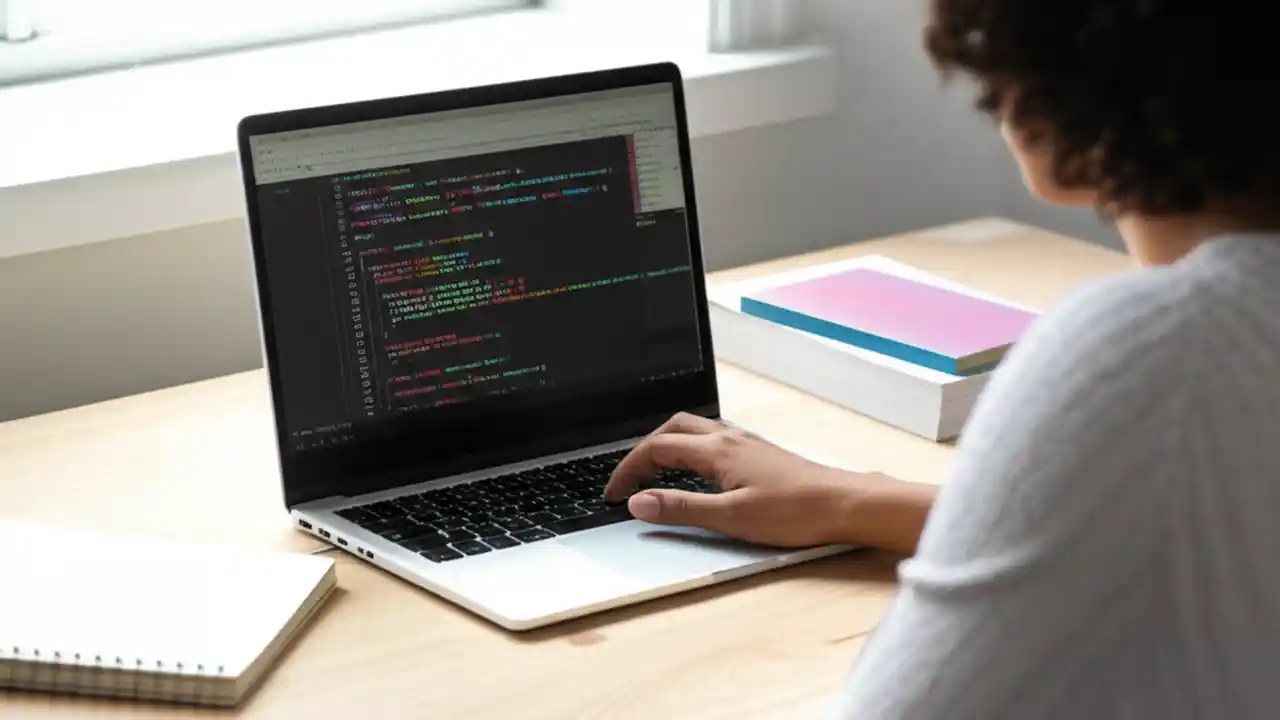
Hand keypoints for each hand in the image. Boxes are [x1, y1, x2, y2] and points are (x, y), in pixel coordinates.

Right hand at [602, 413, 935, 552]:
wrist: (844, 504)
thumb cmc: (795, 512)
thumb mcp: (730, 517)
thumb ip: (681, 508)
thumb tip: (638, 502)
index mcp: (717, 450)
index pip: (657, 449)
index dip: (628, 469)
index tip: (613, 492)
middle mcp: (729, 438)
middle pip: (672, 429)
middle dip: (643, 449)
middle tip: (628, 478)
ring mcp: (746, 443)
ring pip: (694, 430)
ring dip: (667, 445)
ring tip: (654, 472)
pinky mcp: (760, 453)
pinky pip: (713, 439)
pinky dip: (690, 449)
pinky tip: (697, 472)